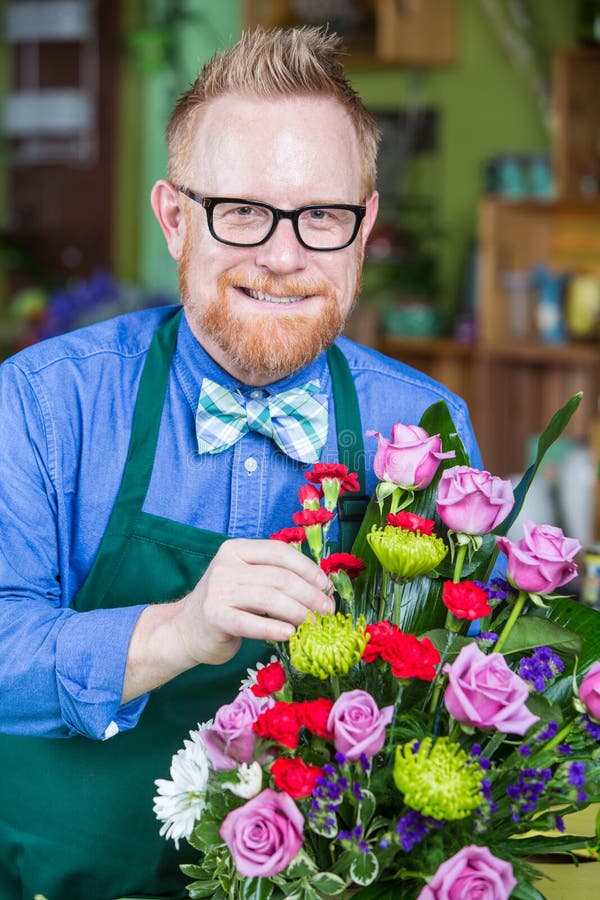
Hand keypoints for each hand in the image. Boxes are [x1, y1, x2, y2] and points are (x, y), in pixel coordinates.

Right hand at [175, 538, 333, 666]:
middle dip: (309, 594)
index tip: (326, 586)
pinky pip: (249, 622)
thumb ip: (275, 577)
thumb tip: (321, 587)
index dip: (307, 568)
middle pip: (278, 576)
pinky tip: (289, 634)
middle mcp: (226, 565)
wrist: (184, 631)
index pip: (279, 552)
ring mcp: (218, 590)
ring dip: (297, 611)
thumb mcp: (248, 581)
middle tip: (327, 610)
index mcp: (237, 549)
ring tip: (314, 623)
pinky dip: (273, 628)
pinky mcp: (214, 616)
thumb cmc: (226, 605)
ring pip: (268, 598)